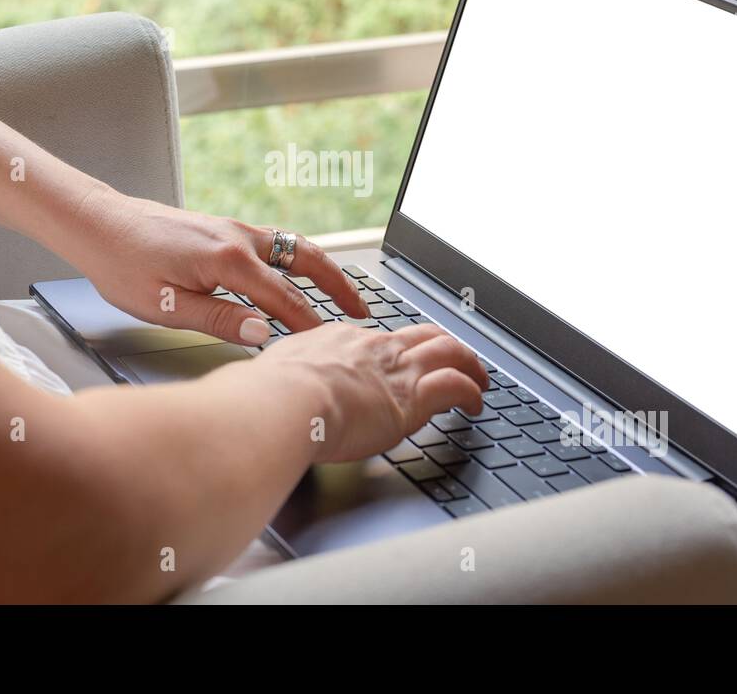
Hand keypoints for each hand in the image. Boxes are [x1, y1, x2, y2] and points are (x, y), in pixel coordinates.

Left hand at [58, 183, 369, 344]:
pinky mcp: (223, 228)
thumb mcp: (166, 306)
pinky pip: (274, 242)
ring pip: (294, 247)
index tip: (332, 345)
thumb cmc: (122, 265)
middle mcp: (239, 238)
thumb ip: (219, 319)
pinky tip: (296, 276)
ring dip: (322, 270)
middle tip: (363, 311)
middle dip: (338, 286)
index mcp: (229, 261)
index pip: (285, 299)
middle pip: (306, 261)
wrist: (97, 224)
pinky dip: (297, 260)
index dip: (312, 325)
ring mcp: (233, 228)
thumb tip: (263, 332)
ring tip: (341, 293)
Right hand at [251, 321, 487, 462]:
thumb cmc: (268, 395)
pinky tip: (476, 403)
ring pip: (449, 351)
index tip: (396, 359)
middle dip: (443, 345)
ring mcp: (396, 367)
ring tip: (478, 378)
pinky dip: (473, 392)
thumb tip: (258, 389)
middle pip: (421, 334)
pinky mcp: (413, 395)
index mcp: (338, 340)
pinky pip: (457, 385)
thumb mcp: (270, 376)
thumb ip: (275, 380)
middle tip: (454, 357)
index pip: (377, 339)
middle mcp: (372, 347)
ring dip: (468, 365)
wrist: (283, 402)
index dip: (394, 348)